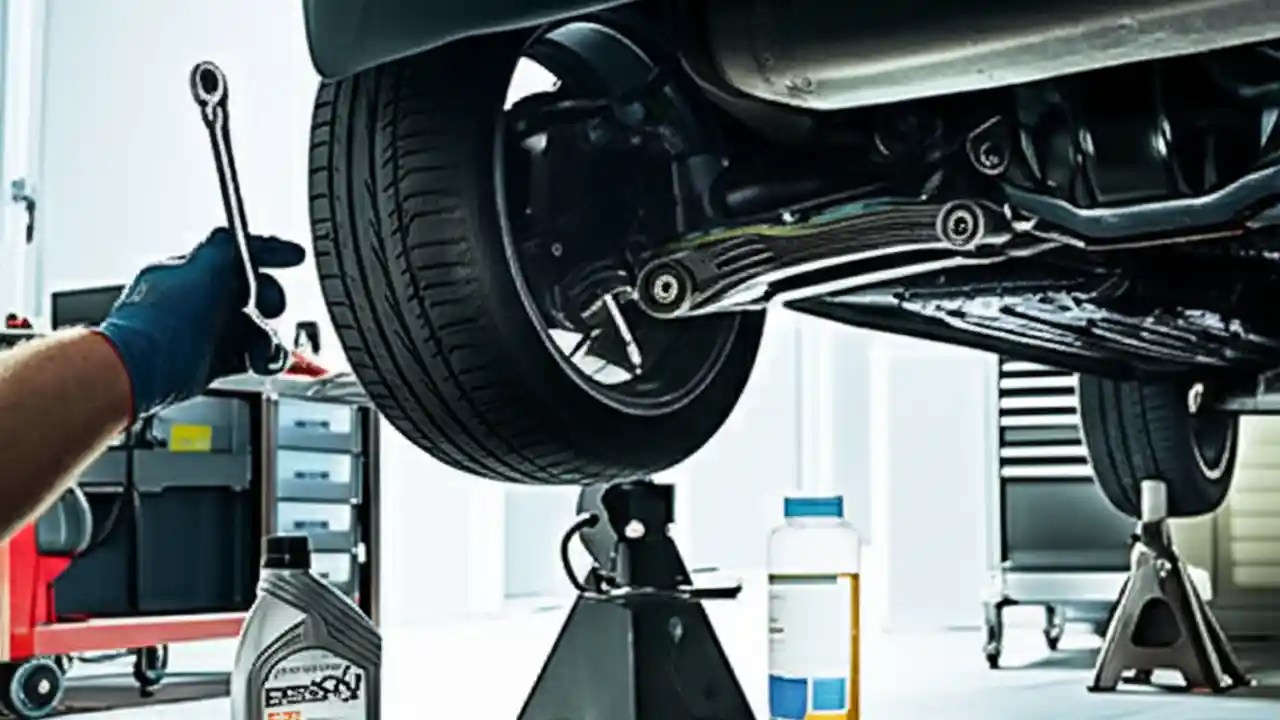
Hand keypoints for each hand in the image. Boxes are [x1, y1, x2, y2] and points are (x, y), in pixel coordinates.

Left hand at [95, 228, 305, 417]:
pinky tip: (261, 362)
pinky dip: (261, 358)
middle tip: (270, 309)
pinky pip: (248, 354)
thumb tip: (238, 236)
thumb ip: (225, 247)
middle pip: (252, 293)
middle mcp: (198, 300)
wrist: (139, 370)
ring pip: (254, 327)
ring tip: (264, 350)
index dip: (269, 252)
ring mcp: (204, 331)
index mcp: (193, 272)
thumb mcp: (202, 269)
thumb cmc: (161, 322)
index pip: (237, 253)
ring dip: (268, 338)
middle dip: (270, 301)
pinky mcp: (210, 362)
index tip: (294, 255)